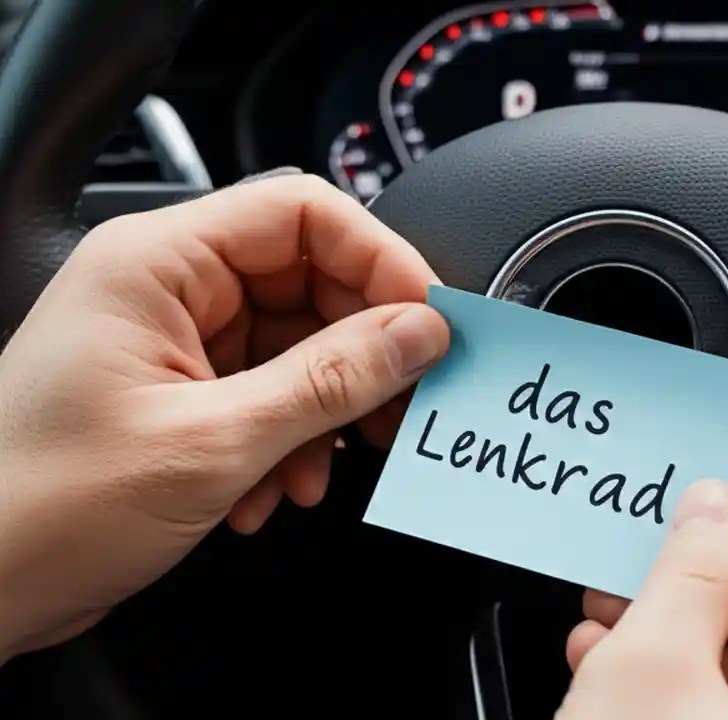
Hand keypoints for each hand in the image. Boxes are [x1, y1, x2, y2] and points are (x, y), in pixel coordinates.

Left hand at [0, 175, 447, 661]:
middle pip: (311, 281)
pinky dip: (294, 441)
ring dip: (328, 411)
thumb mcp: (212, 442)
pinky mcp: (184, 396)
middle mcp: (169, 289)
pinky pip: (274, 393)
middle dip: (363, 351)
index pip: (303, 213)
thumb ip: (330, 381)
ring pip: (300, 345)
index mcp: (157, 263)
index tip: (429, 320)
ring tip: (321, 467)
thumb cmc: (39, 506)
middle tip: (404, 403)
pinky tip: (275, 489)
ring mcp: (176, 343)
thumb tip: (418, 333)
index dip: (379, 259)